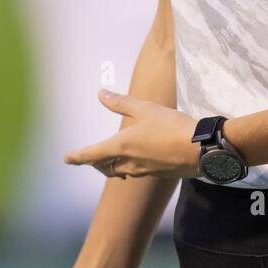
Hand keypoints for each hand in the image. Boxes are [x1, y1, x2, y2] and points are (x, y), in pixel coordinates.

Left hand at [63, 90, 198, 178]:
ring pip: (122, 171)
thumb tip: (101, 94)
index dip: (77, 156)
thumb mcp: (146, 109)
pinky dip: (132, 167)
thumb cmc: (172, 127)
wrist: (201, 150)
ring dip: (114, 166)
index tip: (67, 159)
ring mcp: (145, 171)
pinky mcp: (160, 174)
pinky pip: (139, 172)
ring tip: (113, 160)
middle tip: (91, 158)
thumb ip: (121, 103)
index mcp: (122, 146)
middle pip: (106, 167)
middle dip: (97, 163)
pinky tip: (142, 159)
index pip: (92, 154)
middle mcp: (130, 162)